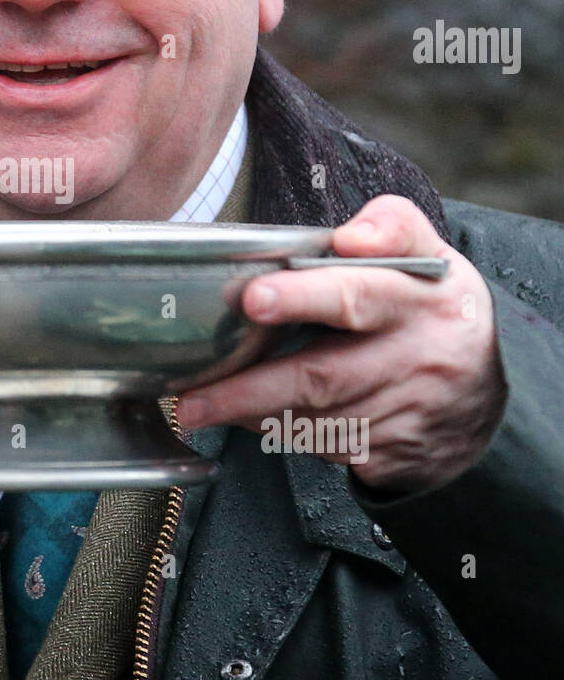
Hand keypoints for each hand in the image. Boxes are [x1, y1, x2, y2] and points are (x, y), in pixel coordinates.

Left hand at [176, 195, 507, 493]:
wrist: (486, 403)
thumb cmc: (433, 312)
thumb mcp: (430, 257)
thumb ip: (391, 226)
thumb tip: (349, 237)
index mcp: (421, 300)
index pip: (359, 294)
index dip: (305, 296)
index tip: (253, 297)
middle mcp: (416, 359)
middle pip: (323, 375)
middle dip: (251, 387)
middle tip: (192, 395)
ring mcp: (403, 413)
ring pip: (312, 419)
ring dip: (250, 413)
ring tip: (197, 405)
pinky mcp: (388, 453)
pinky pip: (320, 445)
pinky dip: (275, 431)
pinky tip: (243, 418)